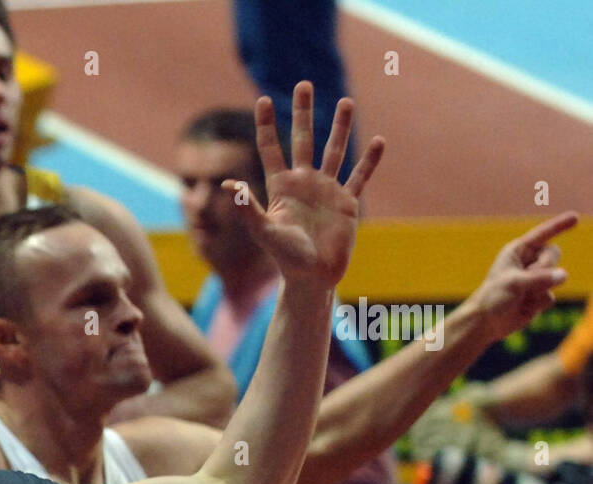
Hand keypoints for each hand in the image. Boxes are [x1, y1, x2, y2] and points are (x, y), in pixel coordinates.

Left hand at [228, 82, 383, 289]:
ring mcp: (326, 190)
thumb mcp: (263, 230)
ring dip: (340, 126)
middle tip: (303, 84)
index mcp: (281, 186)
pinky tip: (379, 141)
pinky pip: (359, 176)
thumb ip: (246, 207)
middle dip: (303, 112)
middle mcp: (304, 182)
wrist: (312, 277)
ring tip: (345, 101)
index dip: (267, 125)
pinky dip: (369, 160)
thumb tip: (226, 184)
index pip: (271, 149)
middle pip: (303, 140)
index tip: (263, 100)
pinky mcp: (346, 202)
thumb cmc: (284, 257)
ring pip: (334, 150)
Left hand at [461, 213, 577, 340]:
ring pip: (556, 277)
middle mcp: (528, 262)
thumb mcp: (514, 283)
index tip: (575, 217)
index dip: (559, 225)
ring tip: (520, 296)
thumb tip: (564, 276)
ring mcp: (535, 278)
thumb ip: (540, 278)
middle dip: (543, 268)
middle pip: (553, 254)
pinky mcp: (540, 295)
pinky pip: (551, 296)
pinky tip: (523, 307)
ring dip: (538, 290)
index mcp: (517, 251)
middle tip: (526, 278)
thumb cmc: (493, 297)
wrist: (486, 323)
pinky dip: (538, 303)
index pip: (542, 234)